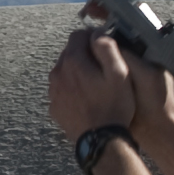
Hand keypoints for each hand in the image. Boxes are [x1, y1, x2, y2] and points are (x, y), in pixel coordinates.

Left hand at [47, 24, 133, 141]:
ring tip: (96, 87)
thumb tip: (97, 33)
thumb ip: (107, 47)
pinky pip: (62, 90)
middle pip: (70, 53)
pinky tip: (87, 101)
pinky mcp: (54, 107)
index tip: (106, 49)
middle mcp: (57, 73)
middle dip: (85, 56)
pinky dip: (72, 91)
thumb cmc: (114, 106)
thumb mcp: (120, 73)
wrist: (102, 141)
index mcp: (73, 61)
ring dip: (78, 74)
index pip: (78, 35)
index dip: (93, 38)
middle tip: (104, 70)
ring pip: (65, 72)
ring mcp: (54, 91)